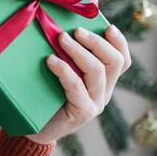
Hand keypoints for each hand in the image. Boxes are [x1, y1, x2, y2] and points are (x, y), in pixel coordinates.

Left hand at [26, 23, 130, 144]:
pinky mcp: (82, 112)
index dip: (119, 42)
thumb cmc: (45, 96)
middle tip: (75, 31)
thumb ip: (67, 56)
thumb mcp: (61, 73)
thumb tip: (61, 26)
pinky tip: (51, 61)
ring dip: (79, 51)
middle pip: (114, 62)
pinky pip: (77, 87)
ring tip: (61, 39)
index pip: (122, 60)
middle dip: (96, 42)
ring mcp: (95, 103)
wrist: (35, 129)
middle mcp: (104, 92)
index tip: (108, 27)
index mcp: (104, 81)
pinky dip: (64, 70)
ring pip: (97, 71)